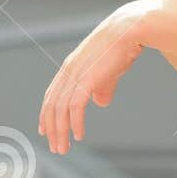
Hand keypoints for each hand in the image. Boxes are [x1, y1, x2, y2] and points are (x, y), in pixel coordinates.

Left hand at [38, 1, 154, 153]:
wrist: (130, 29)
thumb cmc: (123, 46)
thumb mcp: (110, 69)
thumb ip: (103, 86)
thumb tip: (100, 103)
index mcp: (70, 67)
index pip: (51, 95)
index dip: (46, 114)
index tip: (46, 131)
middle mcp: (67, 72)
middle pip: (51, 106)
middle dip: (51, 129)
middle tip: (56, 148)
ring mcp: (75, 75)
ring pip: (60, 110)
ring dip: (60, 131)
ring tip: (64, 148)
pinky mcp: (86, 80)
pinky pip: (75, 108)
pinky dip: (74, 124)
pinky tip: (78, 135)